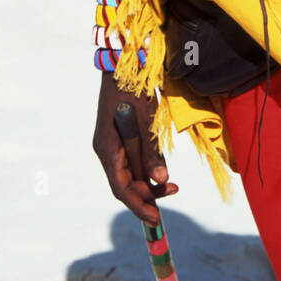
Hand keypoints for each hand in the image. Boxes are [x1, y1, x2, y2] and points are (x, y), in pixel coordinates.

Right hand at [93, 71, 178, 225]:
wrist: (123, 62)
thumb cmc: (132, 88)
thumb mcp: (144, 121)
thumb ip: (151, 152)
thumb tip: (161, 182)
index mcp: (106, 149)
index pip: (121, 188)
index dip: (139, 205)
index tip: (156, 218)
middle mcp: (106, 150)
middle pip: (125, 183)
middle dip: (148, 194)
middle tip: (174, 193)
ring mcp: (111, 143)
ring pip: (129, 172)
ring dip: (149, 181)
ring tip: (173, 185)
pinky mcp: (119, 136)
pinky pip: (132, 159)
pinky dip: (146, 166)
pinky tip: (161, 168)